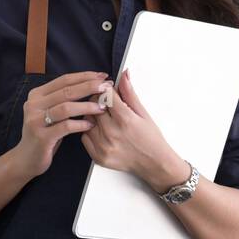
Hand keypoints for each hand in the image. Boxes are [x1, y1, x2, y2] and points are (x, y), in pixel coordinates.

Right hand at [16, 71, 110, 178]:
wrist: (26, 158)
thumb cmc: (45, 133)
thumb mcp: (51, 112)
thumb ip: (65, 99)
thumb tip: (92, 84)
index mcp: (37, 95)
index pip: (64, 80)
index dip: (84, 76)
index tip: (102, 76)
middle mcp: (34, 105)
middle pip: (66, 91)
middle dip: (89, 87)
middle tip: (106, 88)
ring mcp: (36, 121)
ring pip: (66, 108)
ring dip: (87, 106)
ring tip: (102, 107)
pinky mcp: (41, 137)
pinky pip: (65, 126)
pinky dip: (80, 124)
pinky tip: (90, 125)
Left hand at [81, 69, 175, 186]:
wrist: (153, 163)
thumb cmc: (151, 138)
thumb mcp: (143, 113)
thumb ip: (129, 93)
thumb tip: (124, 75)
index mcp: (125, 119)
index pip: (106, 95)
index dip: (107, 89)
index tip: (109, 89)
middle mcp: (112, 133)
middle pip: (94, 106)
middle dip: (99, 101)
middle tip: (108, 104)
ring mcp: (104, 146)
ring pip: (87, 120)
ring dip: (94, 116)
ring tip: (106, 118)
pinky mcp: (98, 156)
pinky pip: (85, 136)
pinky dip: (91, 131)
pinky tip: (102, 131)